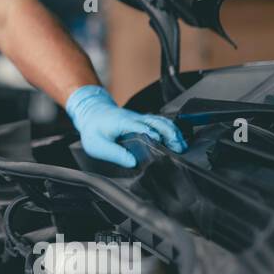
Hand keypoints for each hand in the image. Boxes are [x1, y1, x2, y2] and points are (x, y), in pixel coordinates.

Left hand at [65, 85, 185, 168]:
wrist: (91, 111)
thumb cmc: (93, 129)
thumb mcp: (97, 144)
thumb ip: (114, 153)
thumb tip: (132, 162)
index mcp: (123, 123)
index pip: (142, 127)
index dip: (153, 135)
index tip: (162, 145)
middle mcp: (134, 118)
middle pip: (158, 122)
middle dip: (171, 134)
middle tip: (179, 149)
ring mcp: (140, 118)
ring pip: (162, 121)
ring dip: (173, 132)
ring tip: (181, 146)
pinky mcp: (142, 120)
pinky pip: (159, 122)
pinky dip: (170, 130)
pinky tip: (175, 139)